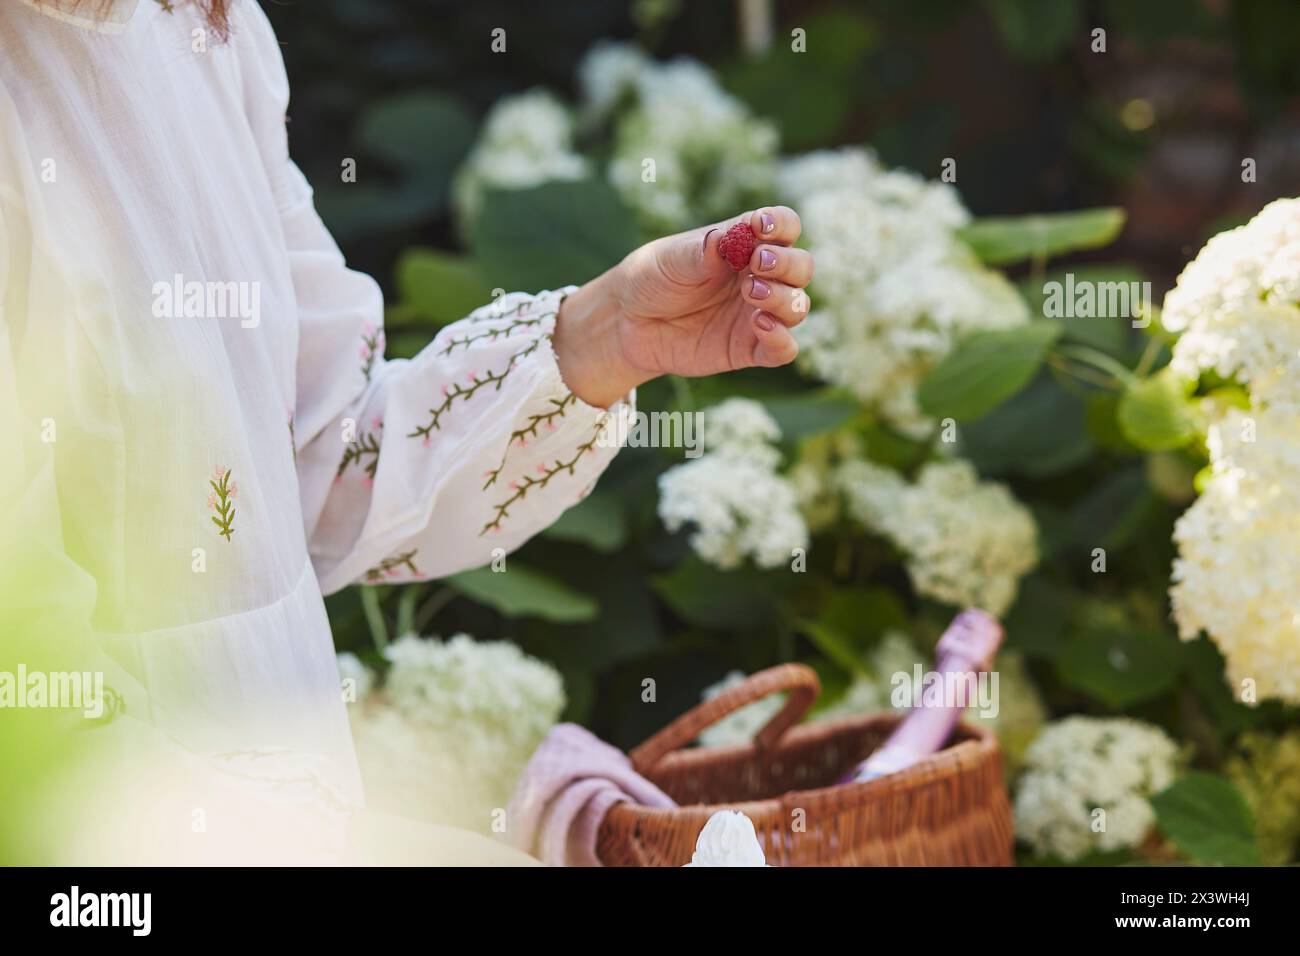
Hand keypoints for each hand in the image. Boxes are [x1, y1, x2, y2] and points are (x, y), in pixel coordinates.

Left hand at [553, 206, 812, 407]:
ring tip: (751, 293)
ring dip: (784, 298)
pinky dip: (782, 339)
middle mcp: (760, 278)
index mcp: (745, 245)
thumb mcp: (673, 257)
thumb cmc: (652, 278)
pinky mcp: (749, 349)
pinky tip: (761, 325)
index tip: (762, 228)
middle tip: (757, 265)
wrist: (628, 322)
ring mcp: (757, 313)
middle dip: (787, 264)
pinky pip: (784, 349)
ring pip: (798, 306)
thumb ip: (708, 248)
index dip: (782, 225)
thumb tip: (742, 233)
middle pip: (801, 267)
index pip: (784, 227)